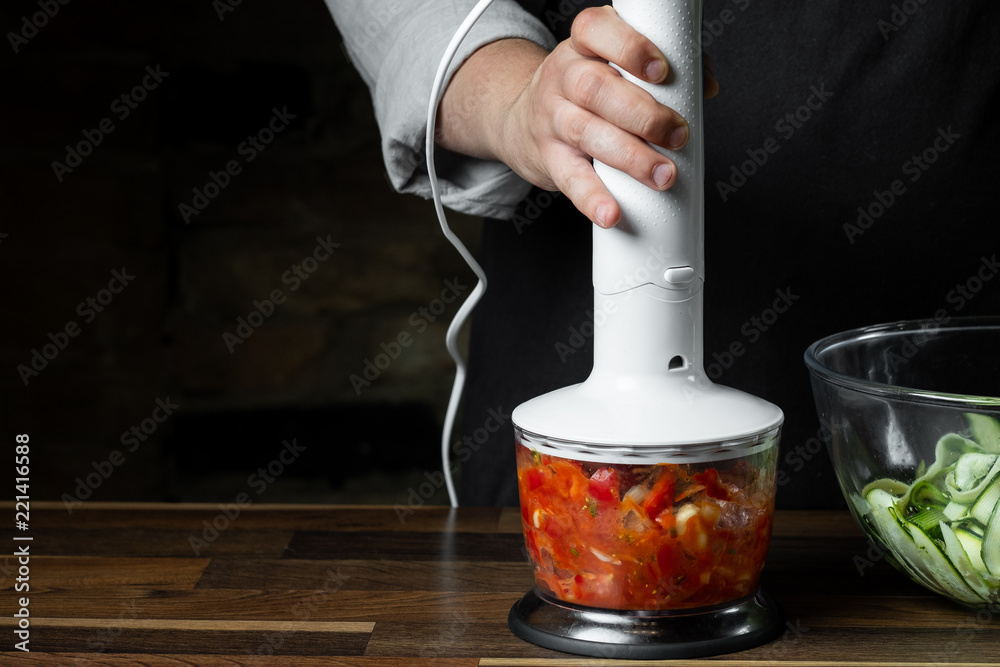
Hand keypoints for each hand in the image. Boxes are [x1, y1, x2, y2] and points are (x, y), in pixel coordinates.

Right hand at [493, 6, 716, 227]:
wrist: (523, 120)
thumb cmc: (587, 90)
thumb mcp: (614, 66)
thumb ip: (663, 67)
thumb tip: (705, 85)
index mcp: (584, 46)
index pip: (595, 30)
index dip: (628, 47)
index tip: (661, 71)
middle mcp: (563, 77)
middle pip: (596, 88)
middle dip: (643, 114)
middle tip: (676, 135)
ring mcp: (552, 118)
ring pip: (586, 132)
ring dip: (631, 157)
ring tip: (663, 175)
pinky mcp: (549, 158)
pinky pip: (569, 179)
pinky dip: (592, 198)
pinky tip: (611, 213)